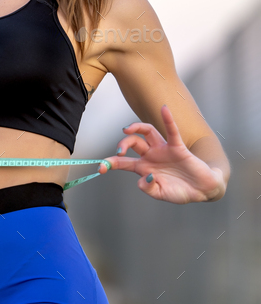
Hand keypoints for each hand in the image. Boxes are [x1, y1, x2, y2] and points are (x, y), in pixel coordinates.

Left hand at [98, 104, 224, 203]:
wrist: (202, 190)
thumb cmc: (181, 191)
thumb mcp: (161, 194)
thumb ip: (149, 188)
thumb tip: (142, 178)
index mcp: (144, 167)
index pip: (123, 162)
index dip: (110, 163)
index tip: (101, 167)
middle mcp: (151, 155)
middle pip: (133, 143)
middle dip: (122, 145)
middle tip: (119, 152)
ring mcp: (164, 149)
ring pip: (148, 132)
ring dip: (137, 128)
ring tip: (127, 130)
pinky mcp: (178, 146)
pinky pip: (172, 130)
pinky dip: (168, 119)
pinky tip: (164, 108)